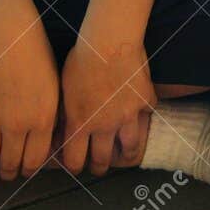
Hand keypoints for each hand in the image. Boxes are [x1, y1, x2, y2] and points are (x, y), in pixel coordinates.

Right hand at [0, 36, 59, 179]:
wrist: (11, 37)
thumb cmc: (39, 61)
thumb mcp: (55, 93)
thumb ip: (52, 121)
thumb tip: (51, 148)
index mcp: (42, 121)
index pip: (34, 162)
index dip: (28, 170)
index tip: (24, 170)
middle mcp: (17, 126)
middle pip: (10, 164)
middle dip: (8, 173)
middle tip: (7, 172)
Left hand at [59, 37, 155, 176]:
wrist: (109, 42)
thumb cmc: (80, 59)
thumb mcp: (63, 89)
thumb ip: (65, 114)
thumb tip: (61, 130)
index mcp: (80, 124)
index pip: (74, 160)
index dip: (73, 166)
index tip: (75, 165)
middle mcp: (105, 126)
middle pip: (103, 160)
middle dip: (99, 167)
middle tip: (99, 166)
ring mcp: (128, 115)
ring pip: (131, 148)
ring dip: (126, 153)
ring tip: (126, 153)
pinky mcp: (145, 101)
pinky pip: (148, 113)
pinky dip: (144, 113)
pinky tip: (141, 110)